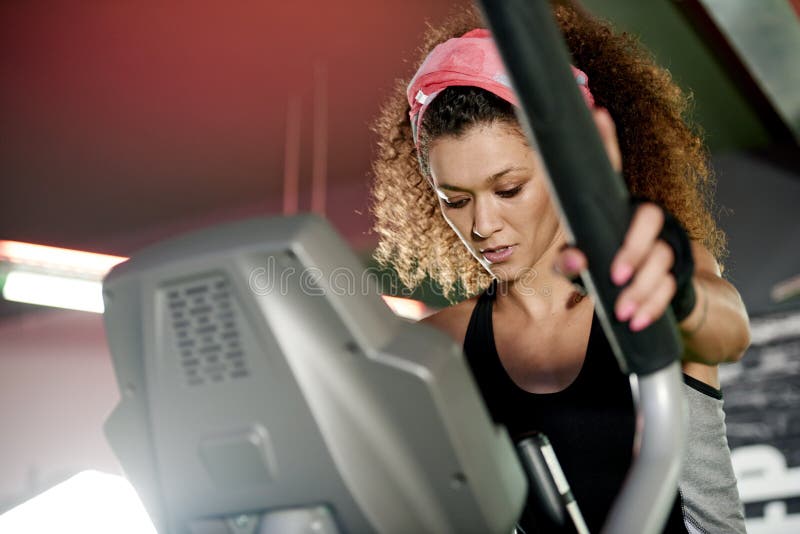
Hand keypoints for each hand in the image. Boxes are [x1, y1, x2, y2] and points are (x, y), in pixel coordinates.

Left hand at [552, 108, 676, 330]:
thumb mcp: (585, 265)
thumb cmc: (609, 270)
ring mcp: (666, 245)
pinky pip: (671, 287)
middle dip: (633, 248)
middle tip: (613, 275)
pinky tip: (636, 320)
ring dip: (641, 287)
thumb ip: (573, 261)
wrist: (650, 300)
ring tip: (621, 311)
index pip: (610, 172)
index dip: (606, 142)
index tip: (596, 112)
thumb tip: (572, 261)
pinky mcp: (679, 272)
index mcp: (617, 211)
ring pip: (662, 259)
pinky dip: (651, 306)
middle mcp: (645, 221)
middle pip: (649, 219)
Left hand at [555, 203, 674, 330]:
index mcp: (631, 221)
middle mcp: (653, 237)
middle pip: (662, 252)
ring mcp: (662, 259)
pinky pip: (667, 294)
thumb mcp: (572, 255)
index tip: (617, 277)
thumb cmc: (584, 255)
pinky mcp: (665, 280)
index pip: (649, 220)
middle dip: (643, 279)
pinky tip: (637, 322)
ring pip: (665, 275)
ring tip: (623, 314)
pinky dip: (652, 308)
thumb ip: (568, 257)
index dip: (637, 248)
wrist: (600, 275)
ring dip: (645, 296)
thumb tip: (577, 261)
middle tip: (619, 297)